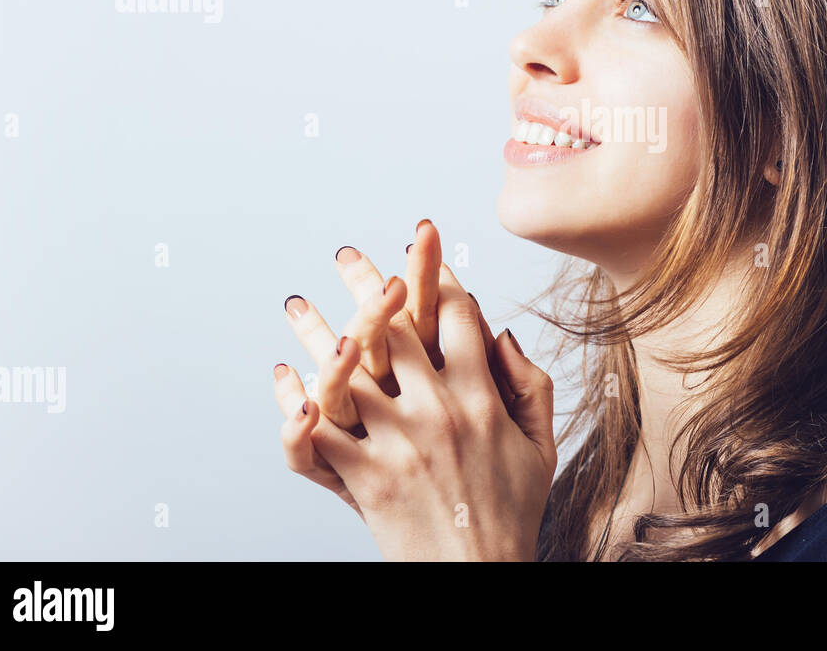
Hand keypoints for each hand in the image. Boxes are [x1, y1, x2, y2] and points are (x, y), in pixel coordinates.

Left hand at [275, 261, 555, 558]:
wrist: (481, 577)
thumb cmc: (513, 512)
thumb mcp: (542, 445)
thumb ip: (530, 384)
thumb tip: (500, 332)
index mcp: (483, 398)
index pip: (455, 316)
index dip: (436, 275)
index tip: (417, 249)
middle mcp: (439, 412)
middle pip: (394, 328)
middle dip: (369, 282)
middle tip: (348, 256)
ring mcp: (399, 444)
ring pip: (345, 371)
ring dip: (316, 332)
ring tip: (299, 304)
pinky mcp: (366, 479)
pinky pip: (319, 434)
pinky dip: (295, 406)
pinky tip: (284, 378)